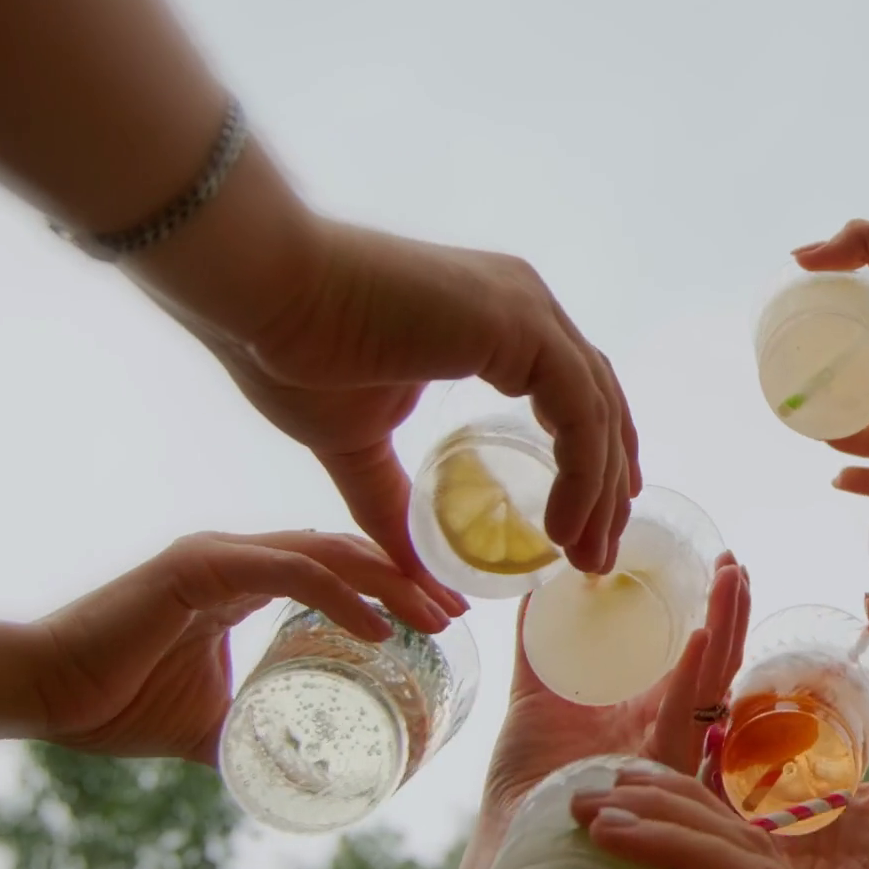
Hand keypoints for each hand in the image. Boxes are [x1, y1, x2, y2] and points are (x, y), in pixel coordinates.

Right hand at [32, 530, 449, 762]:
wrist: (44, 697)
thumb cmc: (115, 705)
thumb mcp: (208, 725)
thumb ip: (250, 732)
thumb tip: (290, 776)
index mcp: (240, 579)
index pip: (333, 567)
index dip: (388, 585)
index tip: (440, 616)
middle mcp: (235, 555)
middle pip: (343, 552)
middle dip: (405, 578)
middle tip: (454, 610)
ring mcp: (218, 554)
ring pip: (325, 554)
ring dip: (387, 583)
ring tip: (433, 616)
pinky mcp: (198, 566)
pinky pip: (288, 573)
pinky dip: (339, 594)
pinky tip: (376, 625)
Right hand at [227, 221, 640, 577]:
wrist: (261, 296)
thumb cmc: (292, 352)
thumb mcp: (357, 444)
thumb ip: (390, 500)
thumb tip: (404, 572)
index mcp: (496, 320)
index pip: (574, 389)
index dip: (592, 459)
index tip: (588, 525)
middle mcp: (523, 303)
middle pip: (599, 401)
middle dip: (607, 487)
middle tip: (597, 560)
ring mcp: (526, 308)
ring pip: (599, 409)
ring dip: (602, 491)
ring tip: (588, 559)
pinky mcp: (521, 325)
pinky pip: (581, 411)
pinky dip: (583, 474)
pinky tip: (563, 529)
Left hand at [480, 552, 749, 817]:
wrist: (516, 829)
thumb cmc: (528, 777)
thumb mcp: (534, 694)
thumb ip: (537, 647)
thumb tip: (534, 590)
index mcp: (647, 709)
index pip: (697, 655)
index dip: (715, 612)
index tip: (723, 567)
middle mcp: (666, 726)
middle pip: (715, 662)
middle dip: (732, 612)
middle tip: (736, 564)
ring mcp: (668, 748)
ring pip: (712, 681)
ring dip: (726, 627)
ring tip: (734, 579)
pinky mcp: (658, 769)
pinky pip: (683, 717)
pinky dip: (695, 674)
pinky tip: (702, 635)